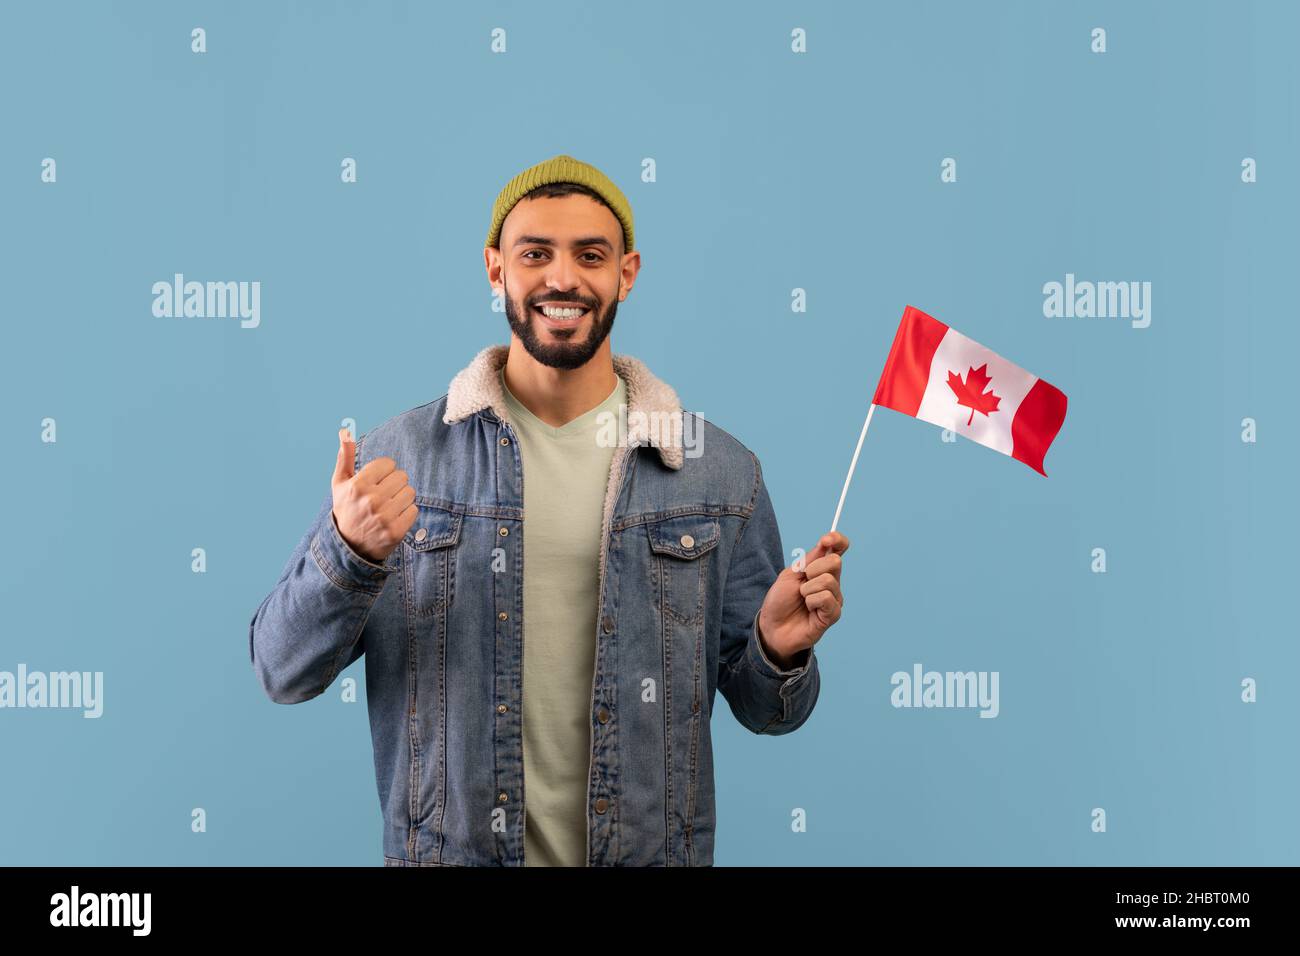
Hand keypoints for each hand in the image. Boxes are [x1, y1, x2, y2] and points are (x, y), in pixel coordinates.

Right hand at [330, 428, 417, 563]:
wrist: (348, 546)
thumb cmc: (346, 509)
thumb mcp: (339, 483)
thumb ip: (345, 456)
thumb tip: (345, 431)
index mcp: (358, 485)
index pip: (389, 464)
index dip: (384, 472)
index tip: (376, 483)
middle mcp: (371, 500)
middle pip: (402, 477)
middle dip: (394, 485)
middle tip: (383, 496)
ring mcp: (384, 516)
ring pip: (410, 493)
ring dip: (402, 499)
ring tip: (388, 507)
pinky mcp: (396, 531)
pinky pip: (414, 510)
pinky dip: (406, 513)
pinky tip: (393, 518)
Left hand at [756, 531, 849, 667]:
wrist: (772, 626)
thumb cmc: (780, 600)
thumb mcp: (790, 574)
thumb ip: (809, 559)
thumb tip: (827, 542)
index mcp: (822, 569)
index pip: (839, 549)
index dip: (837, 540)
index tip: (826, 539)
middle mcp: (832, 582)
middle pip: (835, 561)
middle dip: (813, 569)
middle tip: (802, 582)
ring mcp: (834, 598)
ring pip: (828, 581)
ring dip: (808, 589)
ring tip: (802, 600)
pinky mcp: (833, 615)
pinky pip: (827, 598)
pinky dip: (812, 601)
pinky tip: (808, 609)